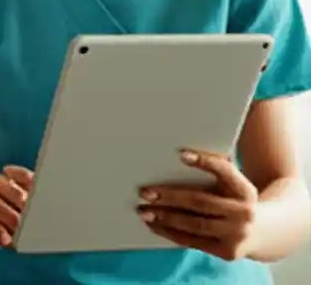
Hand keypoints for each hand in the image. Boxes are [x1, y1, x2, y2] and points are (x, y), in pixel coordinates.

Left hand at [139, 149, 258, 260]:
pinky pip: (192, 241)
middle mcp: (245, 213)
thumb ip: (214, 171)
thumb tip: (177, 156)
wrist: (262, 232)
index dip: (205, 161)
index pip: (225, 171)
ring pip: (194, 224)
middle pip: (201, 201)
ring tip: (143, 211)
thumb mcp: (232, 185)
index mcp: (245, 190)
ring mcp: (237, 235)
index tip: (181, 154)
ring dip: (164, 217)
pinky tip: (154, 225)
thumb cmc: (234, 200)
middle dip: (169, 196)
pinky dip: (169, 232)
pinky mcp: (226, 252)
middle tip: (145, 192)